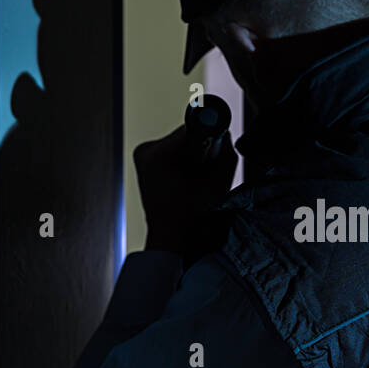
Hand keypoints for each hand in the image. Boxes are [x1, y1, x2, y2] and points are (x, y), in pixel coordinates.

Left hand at [133, 124, 237, 254]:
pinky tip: (184, 178)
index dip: (210, 134)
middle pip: (185, 134)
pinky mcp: (143, 160)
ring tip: (193, 178)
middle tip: (205, 170)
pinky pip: (169, 149)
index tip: (216, 139)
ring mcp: (142, 155)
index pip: (193, 130)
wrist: (171, 238)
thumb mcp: (219, 184)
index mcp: (160, 156)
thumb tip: (224, 134)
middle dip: (200, 147)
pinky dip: (181, 158)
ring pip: (177, 141)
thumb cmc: (192, 218)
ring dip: (190, 153)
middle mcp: (146, 151)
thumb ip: (226, 153)